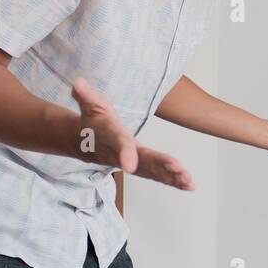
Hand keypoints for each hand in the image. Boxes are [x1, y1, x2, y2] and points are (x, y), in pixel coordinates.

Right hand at [72, 77, 193, 188]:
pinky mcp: (142, 168)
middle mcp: (125, 154)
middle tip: (179, 169)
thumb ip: (86, 95)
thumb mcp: (89, 104)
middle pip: (144, 161)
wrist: (89, 143)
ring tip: (189, 181)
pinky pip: (158, 176)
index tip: (129, 166)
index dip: (125, 154)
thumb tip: (78, 82)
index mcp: (113, 137)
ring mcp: (134, 164)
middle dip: (161, 166)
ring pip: (154, 172)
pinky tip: (190, 185)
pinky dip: (174, 181)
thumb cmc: (94, 120)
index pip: (119, 144)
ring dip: (172, 177)